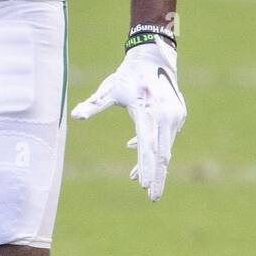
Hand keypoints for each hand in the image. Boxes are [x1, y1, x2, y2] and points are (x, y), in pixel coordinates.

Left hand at [71, 38, 185, 200]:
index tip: (144, 186)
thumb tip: (75, 116)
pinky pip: (168, 138)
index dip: (145, 167)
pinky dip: (157, 149)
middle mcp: (166, 116)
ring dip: (155, 165)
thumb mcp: (109, 90)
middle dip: (157, 177)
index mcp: (148, 112)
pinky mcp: (179, 115)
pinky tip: (137, 151)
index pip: (147, 147)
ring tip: (143, 183)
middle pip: (162, 153)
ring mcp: (175, 116)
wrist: (154, 57)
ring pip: (166, 147)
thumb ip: (94, 105)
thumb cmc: (127, 75)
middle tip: (153, 198)